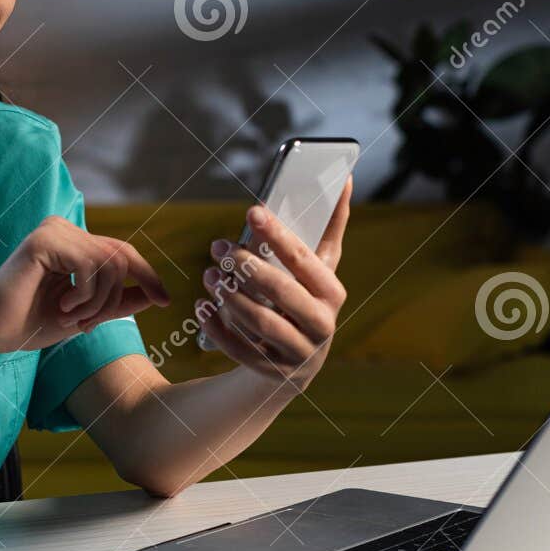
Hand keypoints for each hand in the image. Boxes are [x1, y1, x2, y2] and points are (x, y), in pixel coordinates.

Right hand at [0, 216, 170, 355]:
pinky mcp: (44, 239)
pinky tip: (61, 308)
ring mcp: (54, 229)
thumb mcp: (84, 314)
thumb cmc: (28, 323)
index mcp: (71, 241)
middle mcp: (64, 227)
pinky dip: (83, 297)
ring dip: (97, 303)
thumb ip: (116, 302)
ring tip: (70, 319)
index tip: (166, 300)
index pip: (122, 252)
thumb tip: (153, 294)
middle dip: (114, 299)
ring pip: (110, 264)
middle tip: (87, 325)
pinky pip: (90, 266)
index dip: (147, 275)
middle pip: (121, 257)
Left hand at [197, 177, 351, 388]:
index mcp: (332, 293)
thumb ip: (330, 225)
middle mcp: (321, 325)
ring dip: (230, 297)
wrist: (297, 359)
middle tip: (219, 247)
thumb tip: (347, 178)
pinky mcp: (273, 372)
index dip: (278, 235)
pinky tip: (202, 307)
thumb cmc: (305, 297)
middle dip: (247, 267)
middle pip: (282, 292)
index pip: (304, 260)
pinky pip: (242, 351)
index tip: (252, 211)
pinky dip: (219, 329)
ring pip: (261, 323)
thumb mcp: (319, 267)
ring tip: (210, 275)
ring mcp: (298, 352)